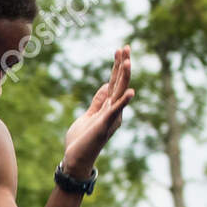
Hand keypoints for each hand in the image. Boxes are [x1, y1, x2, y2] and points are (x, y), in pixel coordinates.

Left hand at [61, 45, 133, 176]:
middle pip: (119, 83)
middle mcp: (113, 110)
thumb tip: (105, 86)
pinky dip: (123, 102)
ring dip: (123, 77)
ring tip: (127, 61)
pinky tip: (131, 92)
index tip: (119, 50)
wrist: (75, 159)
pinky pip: (115, 112)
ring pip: (119, 93)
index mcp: (108, 106)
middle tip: (126, 47)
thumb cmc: (81, 140)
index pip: (114, 82)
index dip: (117, 66)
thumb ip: (97, 102)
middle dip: (122, 65)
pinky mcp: (104, 125)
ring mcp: (110, 117)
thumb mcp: (88, 115)